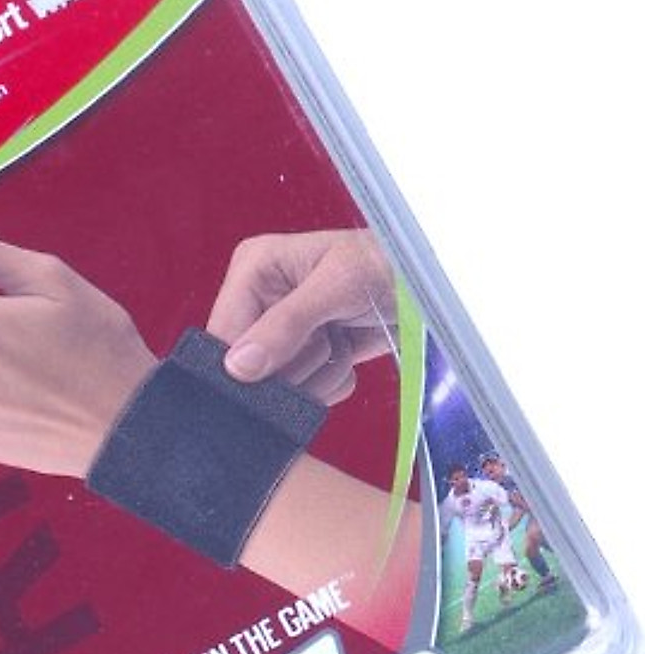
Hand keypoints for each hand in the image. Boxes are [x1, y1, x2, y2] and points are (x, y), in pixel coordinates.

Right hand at [207, 229, 395, 404]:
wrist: (431, 285)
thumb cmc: (390, 263)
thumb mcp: (337, 286)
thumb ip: (285, 325)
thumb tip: (238, 366)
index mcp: (253, 269)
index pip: (223, 334)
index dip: (248, 362)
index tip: (280, 367)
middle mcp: (261, 299)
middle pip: (251, 366)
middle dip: (297, 363)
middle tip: (328, 337)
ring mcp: (282, 330)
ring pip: (282, 383)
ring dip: (321, 370)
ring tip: (342, 337)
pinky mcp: (305, 353)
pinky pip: (306, 390)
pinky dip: (333, 379)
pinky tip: (348, 349)